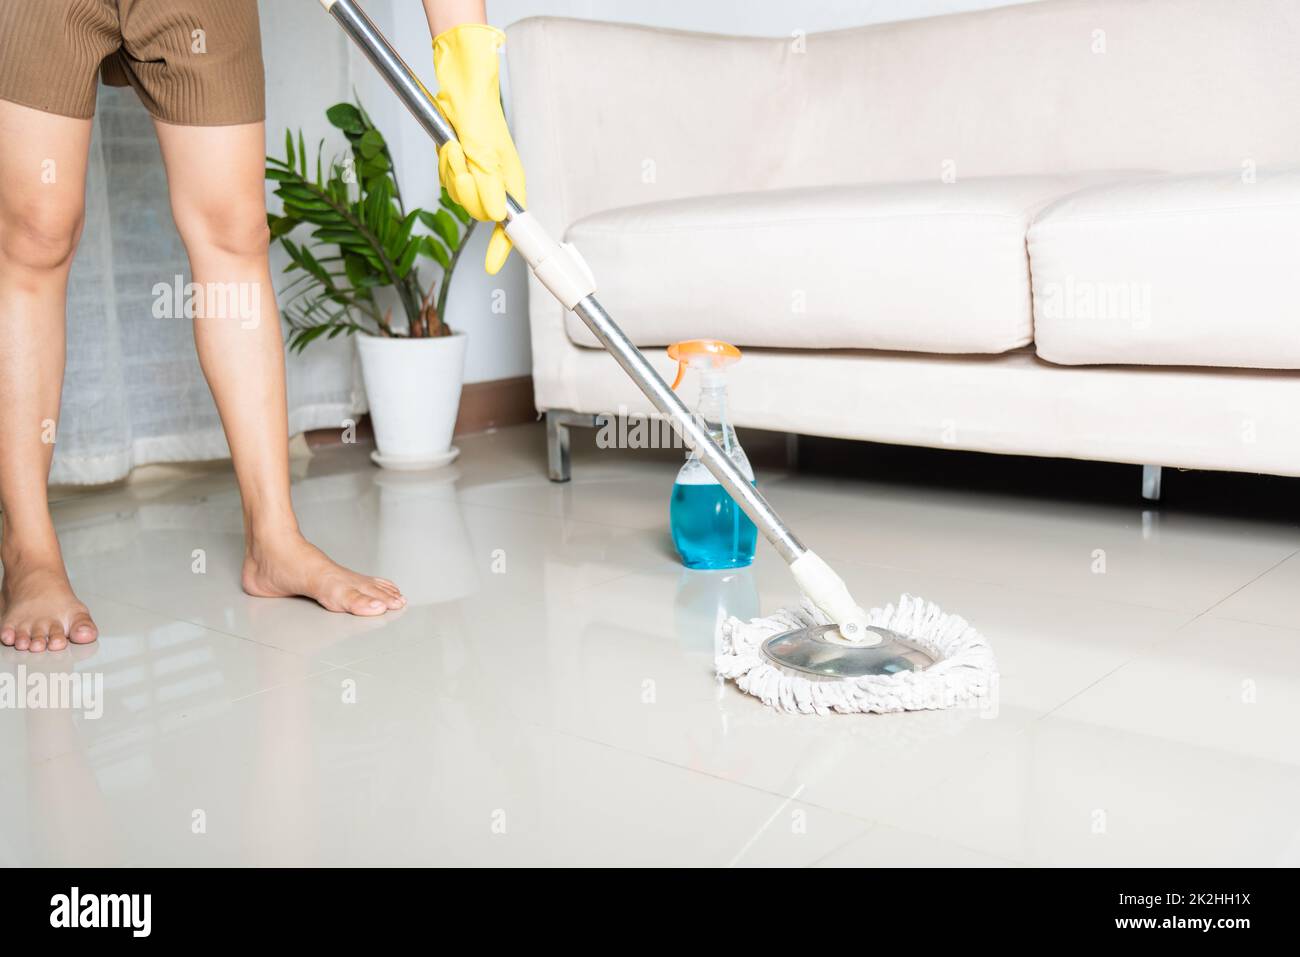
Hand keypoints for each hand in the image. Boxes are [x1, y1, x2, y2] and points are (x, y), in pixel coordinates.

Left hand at [432, 24, 525, 274]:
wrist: (460, 88)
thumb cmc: (480, 113)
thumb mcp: (484, 152)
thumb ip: (488, 186)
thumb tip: (494, 216)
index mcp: (510, 181)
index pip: (510, 224)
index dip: (502, 247)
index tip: (492, 265)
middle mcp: (495, 181)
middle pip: (476, 211)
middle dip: (463, 190)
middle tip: (462, 164)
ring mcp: (477, 174)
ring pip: (458, 196)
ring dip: (450, 173)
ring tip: (455, 148)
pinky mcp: (460, 166)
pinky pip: (446, 181)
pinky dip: (443, 166)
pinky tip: (448, 147)